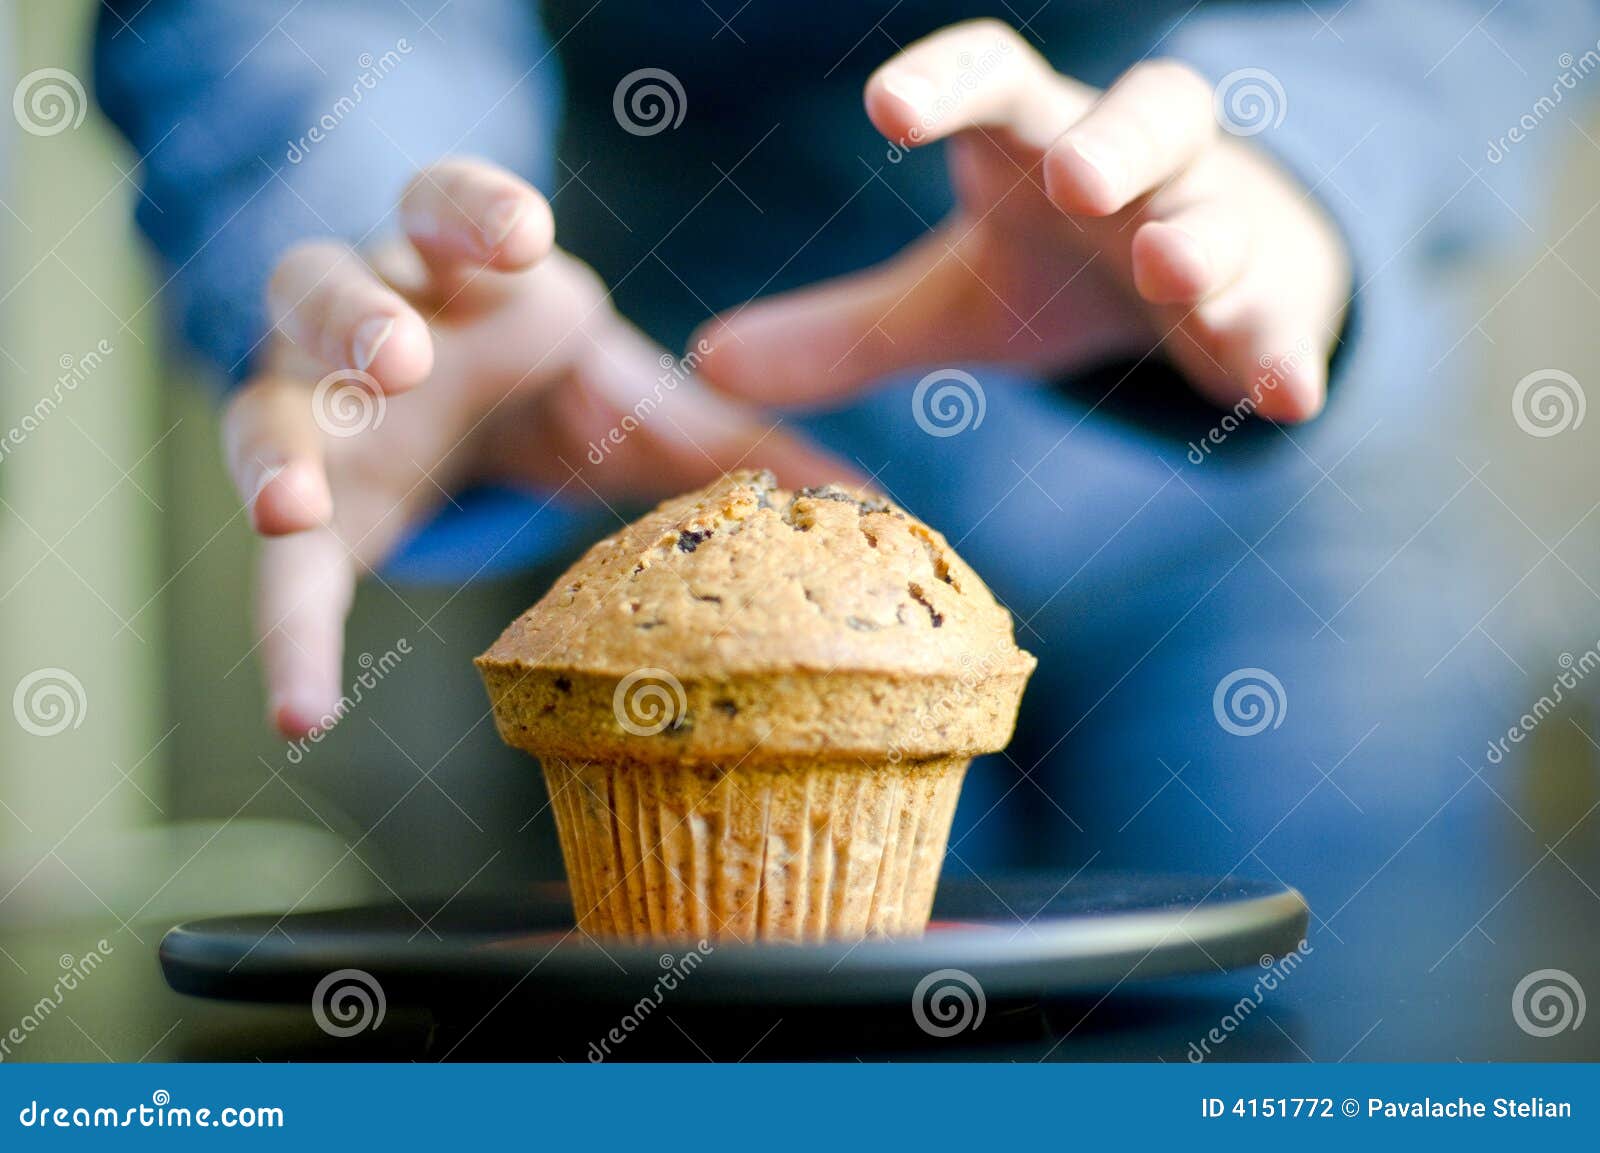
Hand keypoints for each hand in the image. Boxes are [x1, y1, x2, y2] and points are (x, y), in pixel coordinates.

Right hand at [224, 158, 842, 736]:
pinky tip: (301, 711)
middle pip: (323, 285)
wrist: (453, 409)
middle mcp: (368, 323)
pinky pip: (271, 567)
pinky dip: (281, 632)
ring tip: (300, 504)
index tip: (520, 243)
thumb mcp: (635, 406)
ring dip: (280, 444)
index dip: (471, 215)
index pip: (444, 213)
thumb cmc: (544, 386)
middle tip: (402, 362)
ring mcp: (312, 404)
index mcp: (462, 276)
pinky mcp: (298, 494)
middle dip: (357, 318)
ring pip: (263, 395)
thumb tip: (875, 507)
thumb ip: (737, 447)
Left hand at [693, 20, 1349, 422]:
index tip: (885, 113)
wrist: (1193, 285)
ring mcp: (1212, 227)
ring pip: (1222, 210)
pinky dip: (1286, 351)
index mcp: (1038, 143)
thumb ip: (841, 330)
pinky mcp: (1267, 304)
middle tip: (1075, 179)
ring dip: (1205, 240)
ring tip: (1178, 275)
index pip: (995, 79)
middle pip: (1144, 115)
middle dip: (1115, 143)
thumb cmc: (1056, 269)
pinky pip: (1284, 320)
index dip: (946, 82)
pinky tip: (1286, 399)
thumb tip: (706, 365)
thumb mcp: (949, 299)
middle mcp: (1132, 168)